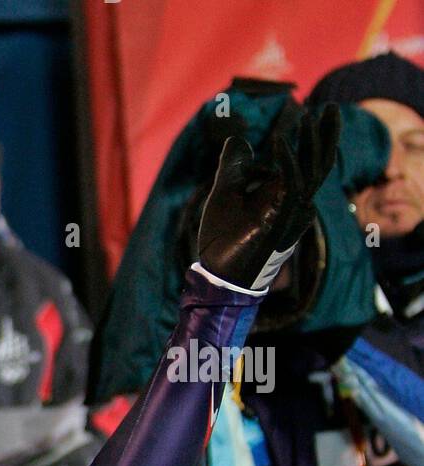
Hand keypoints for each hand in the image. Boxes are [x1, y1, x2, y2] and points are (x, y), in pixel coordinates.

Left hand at [197, 104, 339, 291]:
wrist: (217, 274)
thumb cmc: (223, 239)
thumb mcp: (225, 193)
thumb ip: (233, 167)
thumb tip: (239, 139)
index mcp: (283, 196)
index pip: (305, 162)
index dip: (312, 139)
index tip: (311, 114)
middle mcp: (292, 203)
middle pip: (318, 164)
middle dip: (326, 135)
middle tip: (333, 107)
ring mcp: (289, 212)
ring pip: (312, 172)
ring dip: (313, 143)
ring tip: (312, 116)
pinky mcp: (280, 220)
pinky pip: (290, 187)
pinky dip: (285, 163)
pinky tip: (280, 141)